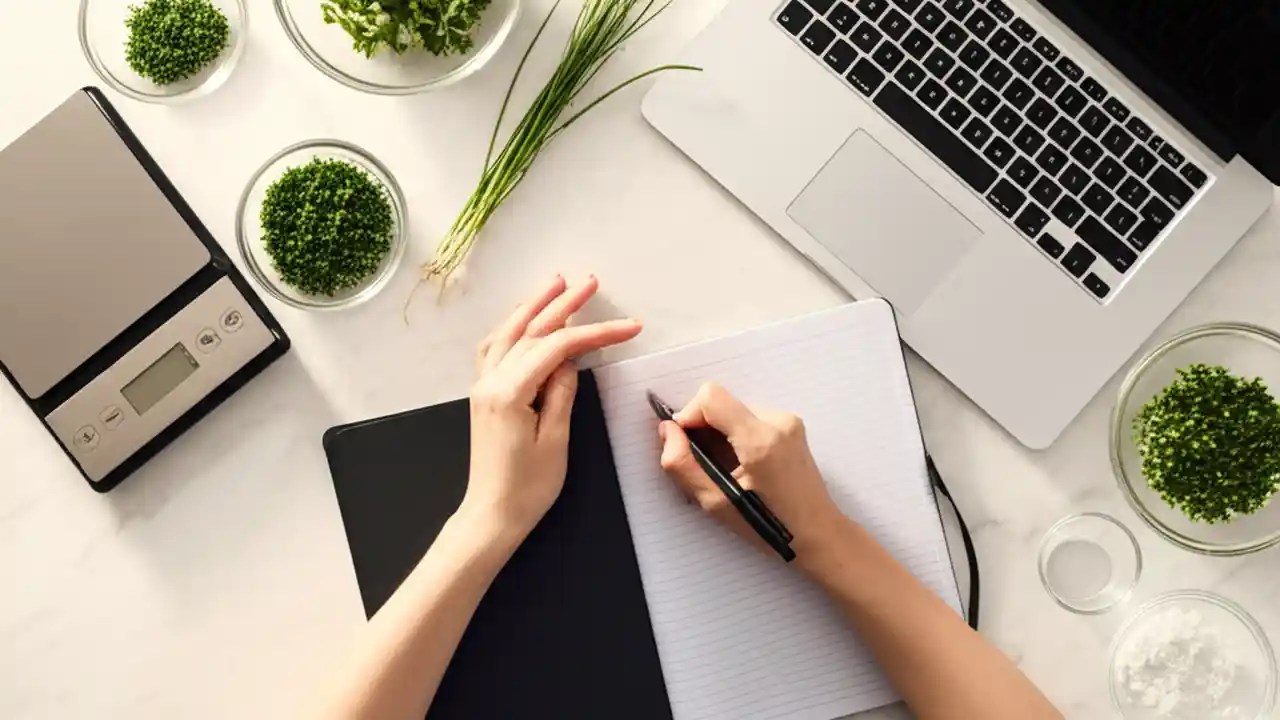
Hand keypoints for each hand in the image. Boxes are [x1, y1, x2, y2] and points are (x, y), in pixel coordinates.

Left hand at [463, 275, 641, 539]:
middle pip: (531, 330)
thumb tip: (570, 361)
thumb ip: (562, 394)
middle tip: (591, 283)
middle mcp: (491, 381)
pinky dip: (512, 327)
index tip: (630, 327)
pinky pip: (495, 348)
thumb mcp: (555, 441)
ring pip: (508, 332)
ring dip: (533, 306)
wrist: (491, 515)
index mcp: (511, 392)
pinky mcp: (484, 395)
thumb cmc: (527, 489)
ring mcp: (483, 386)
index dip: (596, 333)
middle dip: (564, 305)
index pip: (558, 348)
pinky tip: (523, 320)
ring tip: (556, 284)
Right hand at [657, 382, 849, 566]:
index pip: (711, 397)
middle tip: (705, 464)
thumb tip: (667, 431)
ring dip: (720, 433)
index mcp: (760, 440)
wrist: (817, 532)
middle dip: (703, 428)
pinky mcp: (792, 425)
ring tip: (727, 469)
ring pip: (734, 410)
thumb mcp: (715, 503)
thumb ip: (682, 464)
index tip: (685, 444)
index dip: (688, 415)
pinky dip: (737, 435)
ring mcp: (788, 421)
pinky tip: (743, 465)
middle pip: (721, 402)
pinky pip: (750, 418)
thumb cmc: (769, 526)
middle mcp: (777, 421)